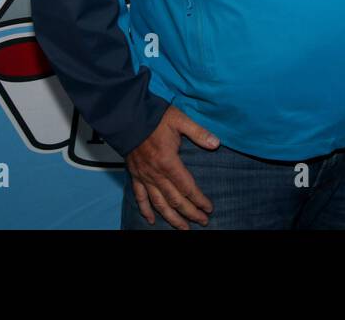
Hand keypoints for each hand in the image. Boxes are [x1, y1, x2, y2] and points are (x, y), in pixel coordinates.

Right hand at [124, 105, 218, 229]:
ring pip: (159, 203)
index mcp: (168, 162)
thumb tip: (216, 143)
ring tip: (183, 228)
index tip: (209, 208)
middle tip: (203, 222)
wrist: (127, 117)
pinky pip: (140, 197)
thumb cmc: (154, 118)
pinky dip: (145, 210)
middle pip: (175, 200)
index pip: (187, 187)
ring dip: (172, 218)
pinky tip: (152, 220)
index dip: (199, 199)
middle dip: (190, 213)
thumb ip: (198, 132)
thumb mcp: (180, 120)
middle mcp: (156, 174)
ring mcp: (144, 177)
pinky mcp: (135, 175)